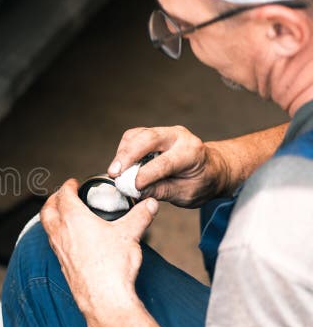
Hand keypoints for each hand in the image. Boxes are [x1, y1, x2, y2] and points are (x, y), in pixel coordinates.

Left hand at [40, 179, 158, 326]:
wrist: (104, 298)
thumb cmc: (113, 266)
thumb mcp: (130, 234)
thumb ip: (141, 215)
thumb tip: (150, 204)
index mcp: (73, 219)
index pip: (64, 195)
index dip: (68, 186)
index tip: (73, 183)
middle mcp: (60, 233)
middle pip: (48, 210)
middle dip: (53, 200)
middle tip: (63, 196)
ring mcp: (59, 250)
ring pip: (48, 227)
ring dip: (52, 218)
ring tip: (64, 216)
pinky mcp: (62, 265)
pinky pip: (54, 244)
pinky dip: (58, 235)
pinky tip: (71, 241)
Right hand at [107, 125, 226, 207]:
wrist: (211, 168)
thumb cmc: (201, 182)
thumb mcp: (187, 194)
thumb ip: (162, 191)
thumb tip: (135, 190)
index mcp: (192, 152)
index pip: (165, 162)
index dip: (146, 174)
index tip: (132, 186)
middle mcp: (178, 136)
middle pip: (147, 138)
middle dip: (128, 155)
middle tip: (114, 173)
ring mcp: (164, 132)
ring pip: (136, 135)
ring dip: (122, 153)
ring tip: (115, 172)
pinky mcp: (152, 133)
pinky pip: (133, 137)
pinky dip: (123, 150)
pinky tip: (121, 166)